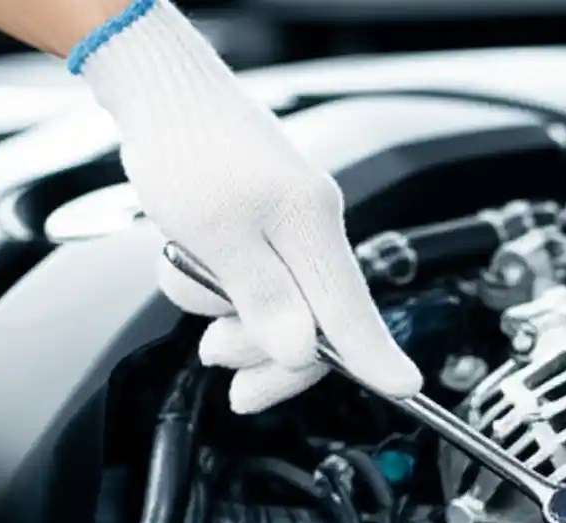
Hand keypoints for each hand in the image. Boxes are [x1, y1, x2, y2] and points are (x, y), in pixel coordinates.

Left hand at [76, 0, 420, 412]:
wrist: (162, 89)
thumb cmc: (187, 146)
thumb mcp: (215, 233)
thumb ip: (263, 297)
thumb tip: (301, 351)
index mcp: (314, 227)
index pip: (352, 313)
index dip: (376, 358)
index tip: (403, 388)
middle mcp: (313, 230)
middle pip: (310, 325)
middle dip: (260, 350)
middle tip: (213, 352)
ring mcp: (288, 231)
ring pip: (270, 308)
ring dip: (224, 312)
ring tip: (191, 277)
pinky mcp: (264, 230)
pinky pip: (248, 284)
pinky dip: (213, 285)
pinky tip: (192, 259)